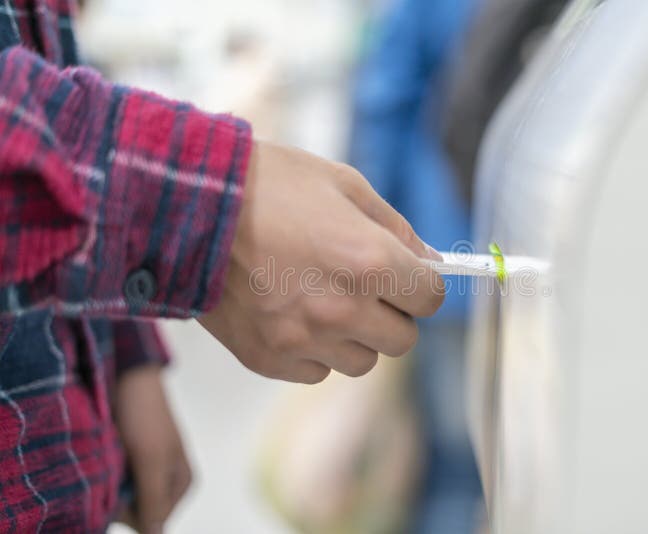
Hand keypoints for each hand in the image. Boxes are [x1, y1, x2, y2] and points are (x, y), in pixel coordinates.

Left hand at [114, 365, 191, 533]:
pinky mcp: (127, 459)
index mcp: (181, 484)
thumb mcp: (151, 460)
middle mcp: (165, 481)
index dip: (130, 512)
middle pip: (137, 511)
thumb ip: (154, 500)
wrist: (127, 374)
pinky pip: (114, 481)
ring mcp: (145, 470)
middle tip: (110, 470)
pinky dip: (105, 474)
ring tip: (106, 459)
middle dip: (119, 498)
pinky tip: (103, 458)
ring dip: (109, 485)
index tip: (117, 490)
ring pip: (122, 496)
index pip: (152, 522)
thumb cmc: (144, 415)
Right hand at [199, 142, 444, 383]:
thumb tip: (430, 261)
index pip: (431, 299)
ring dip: (355, 337)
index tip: (409, 277)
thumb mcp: (343, 184)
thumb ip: (396, 228)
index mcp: (369, 261)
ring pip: (361, 362)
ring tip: (323, 300)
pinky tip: (291, 314)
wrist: (185, 206)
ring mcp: (303, 340)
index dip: (423, 285)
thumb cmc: (267, 184)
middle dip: (394, 314)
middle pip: (403, 340)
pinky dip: (314, 350)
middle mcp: (342, 310)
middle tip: (366, 288)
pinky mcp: (268, 359)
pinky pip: (316, 371)